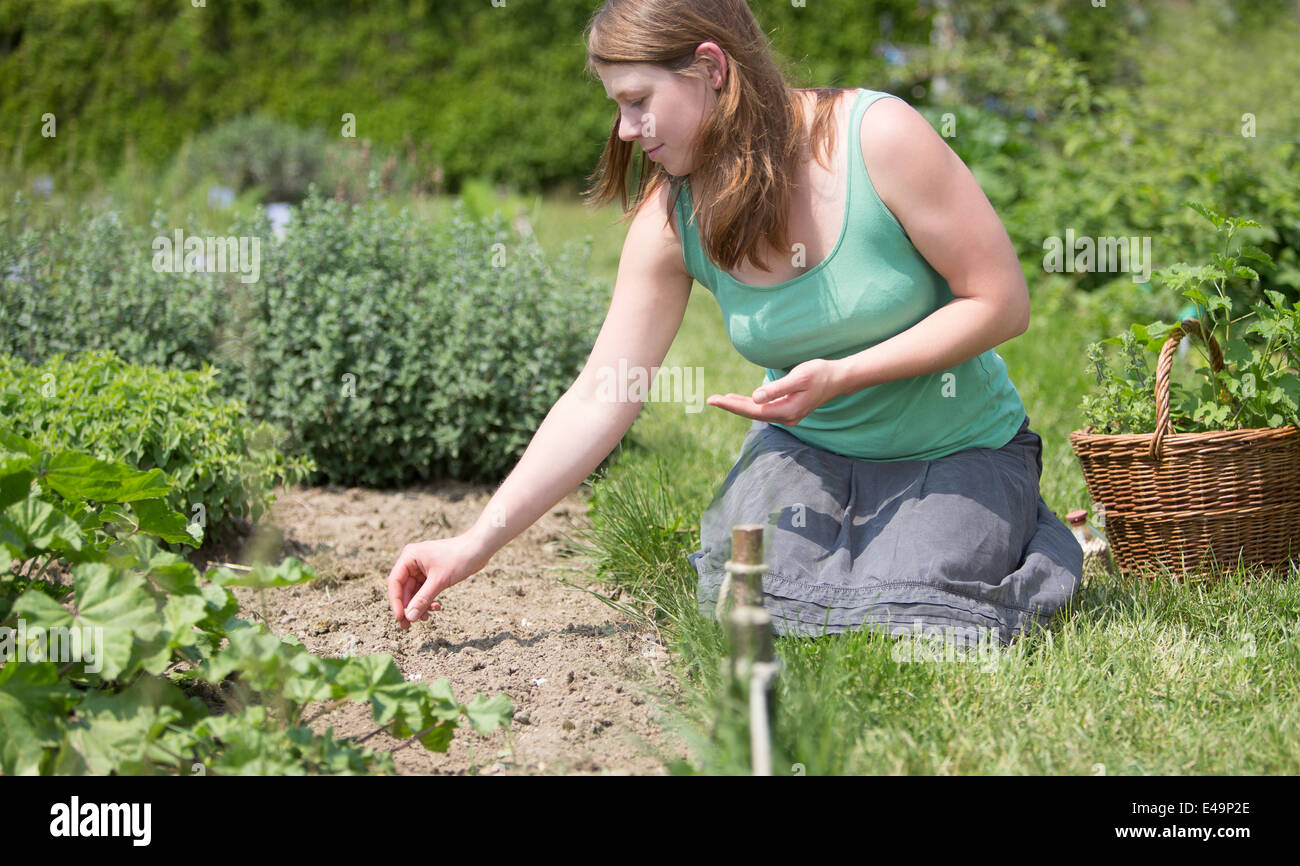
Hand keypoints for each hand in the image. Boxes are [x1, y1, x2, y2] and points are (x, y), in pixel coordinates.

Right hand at [386, 536, 489, 629]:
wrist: (479, 549)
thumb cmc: (459, 558)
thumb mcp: (439, 581)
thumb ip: (422, 599)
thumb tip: (409, 617)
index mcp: (409, 557)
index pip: (395, 582)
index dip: (396, 602)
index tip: (400, 618)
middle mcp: (412, 561)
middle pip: (403, 589)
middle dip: (408, 607)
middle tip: (408, 626)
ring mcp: (421, 567)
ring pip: (414, 592)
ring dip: (418, 605)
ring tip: (426, 618)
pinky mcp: (431, 573)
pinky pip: (423, 590)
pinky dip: (427, 600)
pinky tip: (435, 607)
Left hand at [705, 358, 841, 424]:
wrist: (839, 379)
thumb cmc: (820, 374)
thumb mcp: (799, 377)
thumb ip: (776, 389)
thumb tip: (755, 397)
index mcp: (787, 411)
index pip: (752, 410)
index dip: (732, 405)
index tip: (715, 400)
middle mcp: (786, 418)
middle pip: (752, 414)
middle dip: (731, 406)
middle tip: (710, 400)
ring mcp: (788, 416)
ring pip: (757, 412)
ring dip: (739, 406)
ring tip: (721, 400)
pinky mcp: (789, 410)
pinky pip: (765, 410)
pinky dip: (751, 405)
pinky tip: (741, 400)